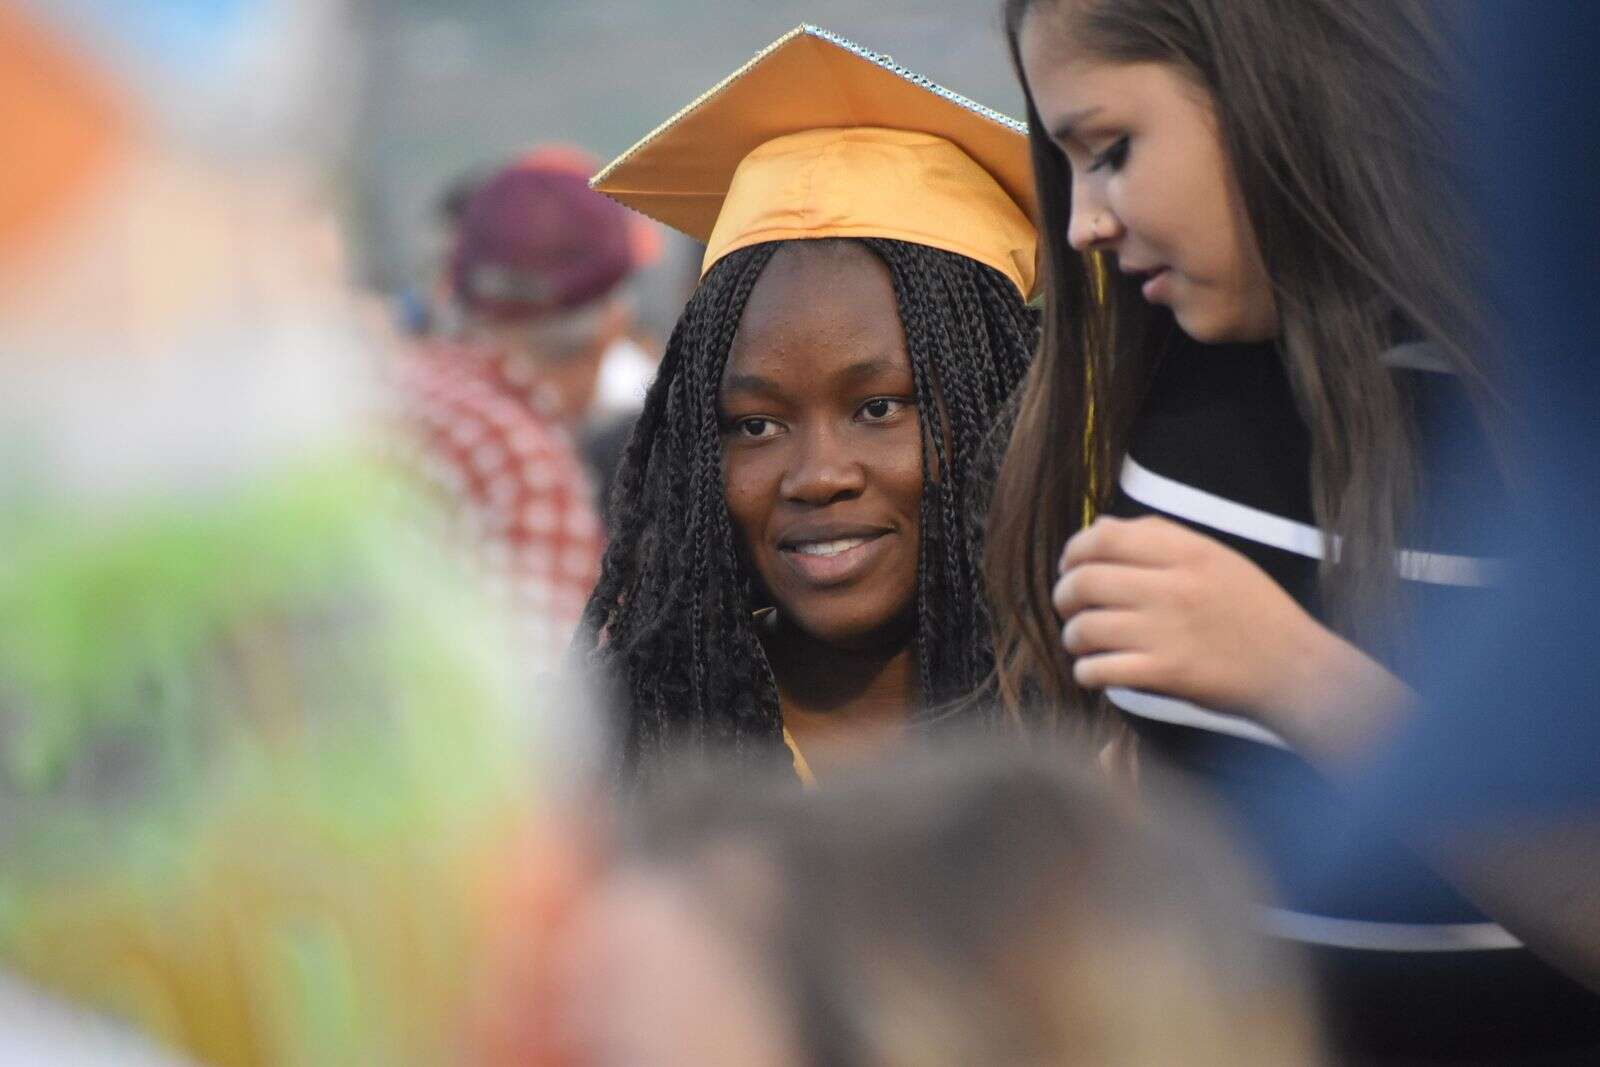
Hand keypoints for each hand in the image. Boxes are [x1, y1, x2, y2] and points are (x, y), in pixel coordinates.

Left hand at [1053, 516, 1409, 756]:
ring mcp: (1167, 632)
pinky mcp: (1166, 674)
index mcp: (1187, 553)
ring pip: (1084, 629)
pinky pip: (1099, 670)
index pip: (1103, 537)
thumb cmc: (1255, 613)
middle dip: (1063, 596)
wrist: (1296, 670)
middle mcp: (1173, 588)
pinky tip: (1096, 671)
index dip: (1073, 551)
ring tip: (1083, 643)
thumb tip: (1099, 526)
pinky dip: (1087, 673)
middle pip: (1084, 581)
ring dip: (1072, 638)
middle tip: (1068, 608)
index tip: (1069, 567)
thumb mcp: (1218, 558)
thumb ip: (1160, 538)